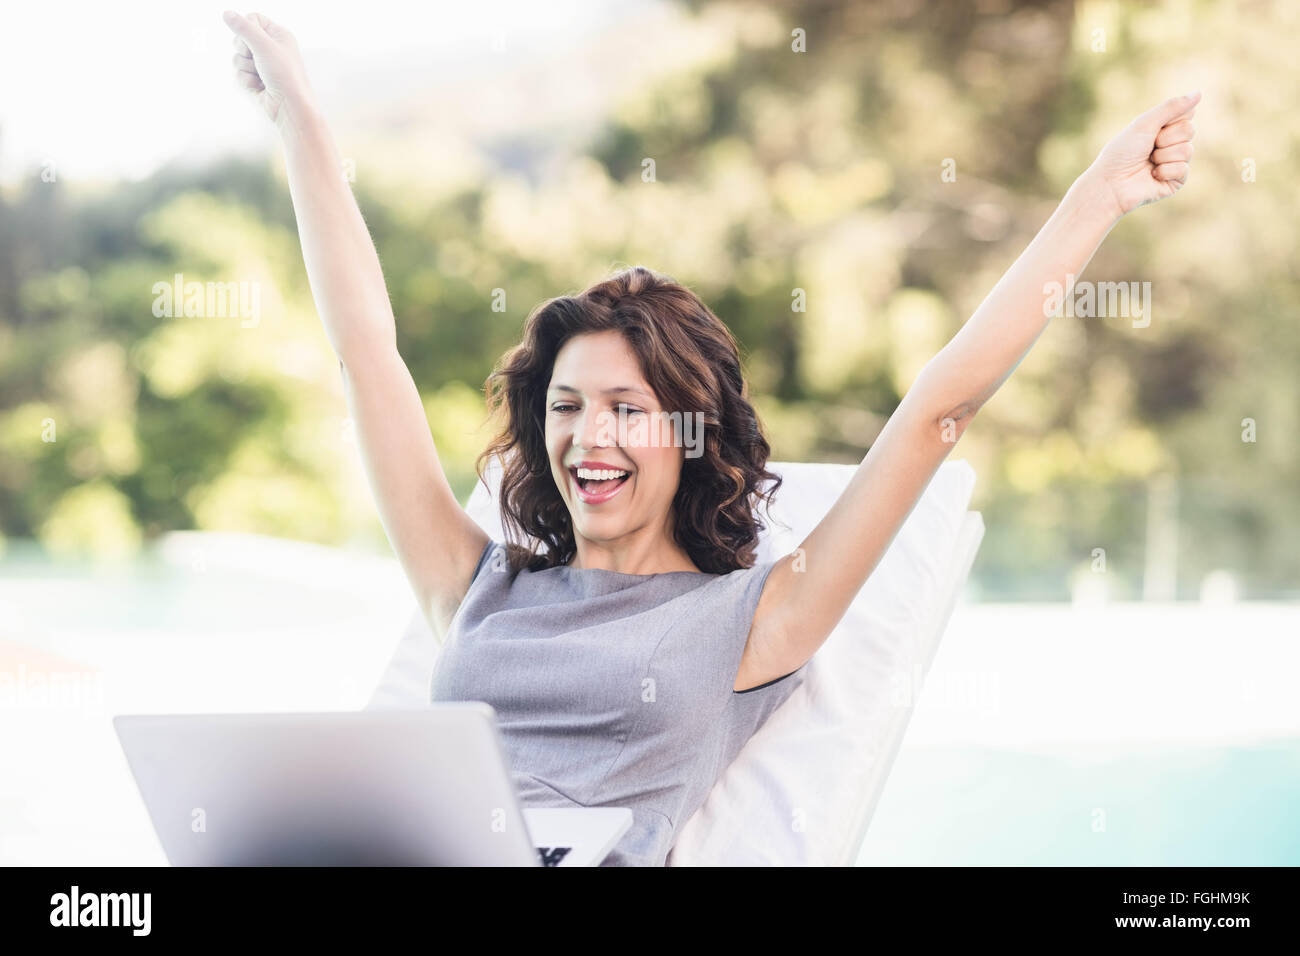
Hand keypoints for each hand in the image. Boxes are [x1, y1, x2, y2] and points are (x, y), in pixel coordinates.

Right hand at [223, 10, 315, 128]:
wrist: (289, 108)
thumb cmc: (285, 76)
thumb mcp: (264, 46)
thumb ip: (244, 28)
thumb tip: (227, 14)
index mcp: (279, 35)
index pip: (253, 19)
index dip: (247, 28)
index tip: (252, 40)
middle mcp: (271, 48)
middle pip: (241, 38)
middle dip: (245, 51)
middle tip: (257, 60)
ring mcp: (263, 65)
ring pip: (238, 57)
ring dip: (246, 68)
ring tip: (262, 76)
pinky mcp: (256, 79)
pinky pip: (239, 73)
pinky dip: (247, 80)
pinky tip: (260, 87)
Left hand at [1086, 92, 1200, 217]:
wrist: (1111, 183)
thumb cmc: (1122, 153)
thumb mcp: (1145, 124)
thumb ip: (1171, 107)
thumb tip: (1199, 92)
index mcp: (1163, 128)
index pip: (1186, 114)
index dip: (1169, 120)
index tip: (1152, 128)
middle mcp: (1171, 144)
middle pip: (1189, 130)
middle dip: (1165, 138)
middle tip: (1148, 147)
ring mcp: (1174, 163)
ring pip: (1188, 150)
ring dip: (1163, 155)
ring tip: (1148, 162)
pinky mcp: (1175, 181)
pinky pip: (1184, 169)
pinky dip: (1165, 171)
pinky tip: (1152, 176)